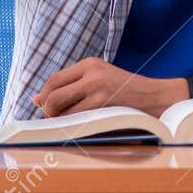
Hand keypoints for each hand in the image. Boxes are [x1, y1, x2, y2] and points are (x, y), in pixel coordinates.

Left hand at [33, 58, 181, 117]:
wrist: (156, 98)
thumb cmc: (125, 91)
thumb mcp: (99, 80)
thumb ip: (70, 86)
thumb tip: (35, 99)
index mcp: (89, 64)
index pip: (53, 81)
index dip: (44, 97)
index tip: (46, 108)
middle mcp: (91, 74)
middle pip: (52, 96)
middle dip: (48, 112)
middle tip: (56, 120)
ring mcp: (98, 91)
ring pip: (62, 110)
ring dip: (59, 122)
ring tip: (69, 125)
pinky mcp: (104, 107)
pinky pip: (76, 121)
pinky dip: (72, 127)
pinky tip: (80, 129)